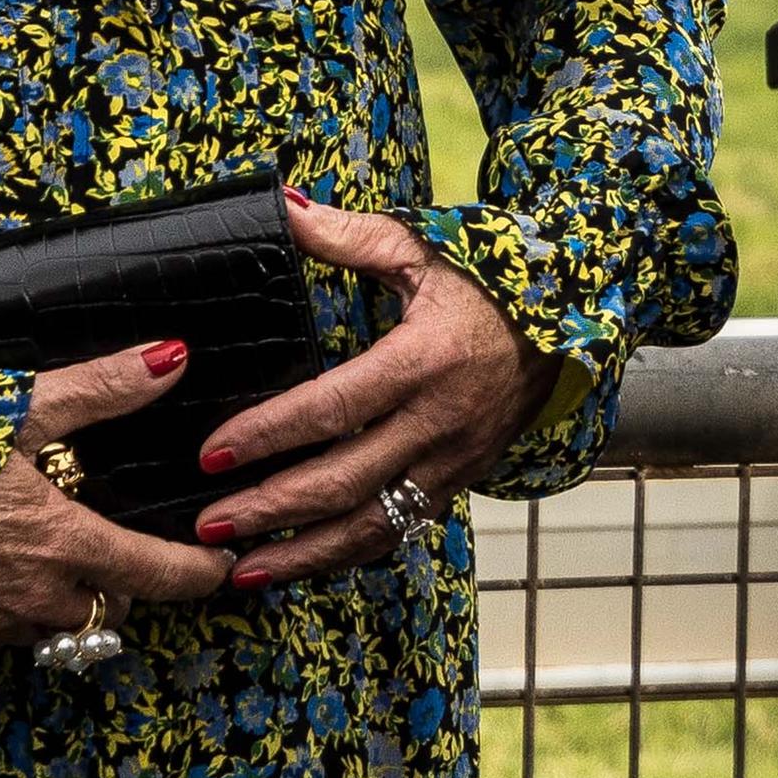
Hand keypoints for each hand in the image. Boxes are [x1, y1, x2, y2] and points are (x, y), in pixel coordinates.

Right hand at [0, 340, 237, 652]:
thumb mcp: (21, 407)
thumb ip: (104, 389)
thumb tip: (176, 359)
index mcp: (64, 544)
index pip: (158, 577)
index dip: (197, 574)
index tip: (219, 566)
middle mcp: (33, 599)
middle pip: (109, 611)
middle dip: (123, 585)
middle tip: (115, 544)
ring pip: (56, 630)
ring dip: (68, 603)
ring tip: (55, 558)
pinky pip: (3, 635)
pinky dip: (16, 611)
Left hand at [187, 194, 559, 589]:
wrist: (571, 321)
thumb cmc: (489, 282)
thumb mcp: (422, 249)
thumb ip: (348, 237)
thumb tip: (283, 210)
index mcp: (424, 360)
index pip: (333, 407)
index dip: (269, 435)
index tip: (212, 454)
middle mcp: (439, 421)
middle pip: (344, 480)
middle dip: (270, 507)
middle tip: (207, 524)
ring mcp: (452, 460)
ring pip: (371, 524)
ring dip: (303, 552)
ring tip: (242, 568)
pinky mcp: (459, 482)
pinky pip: (398, 530)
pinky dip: (345, 555)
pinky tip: (299, 565)